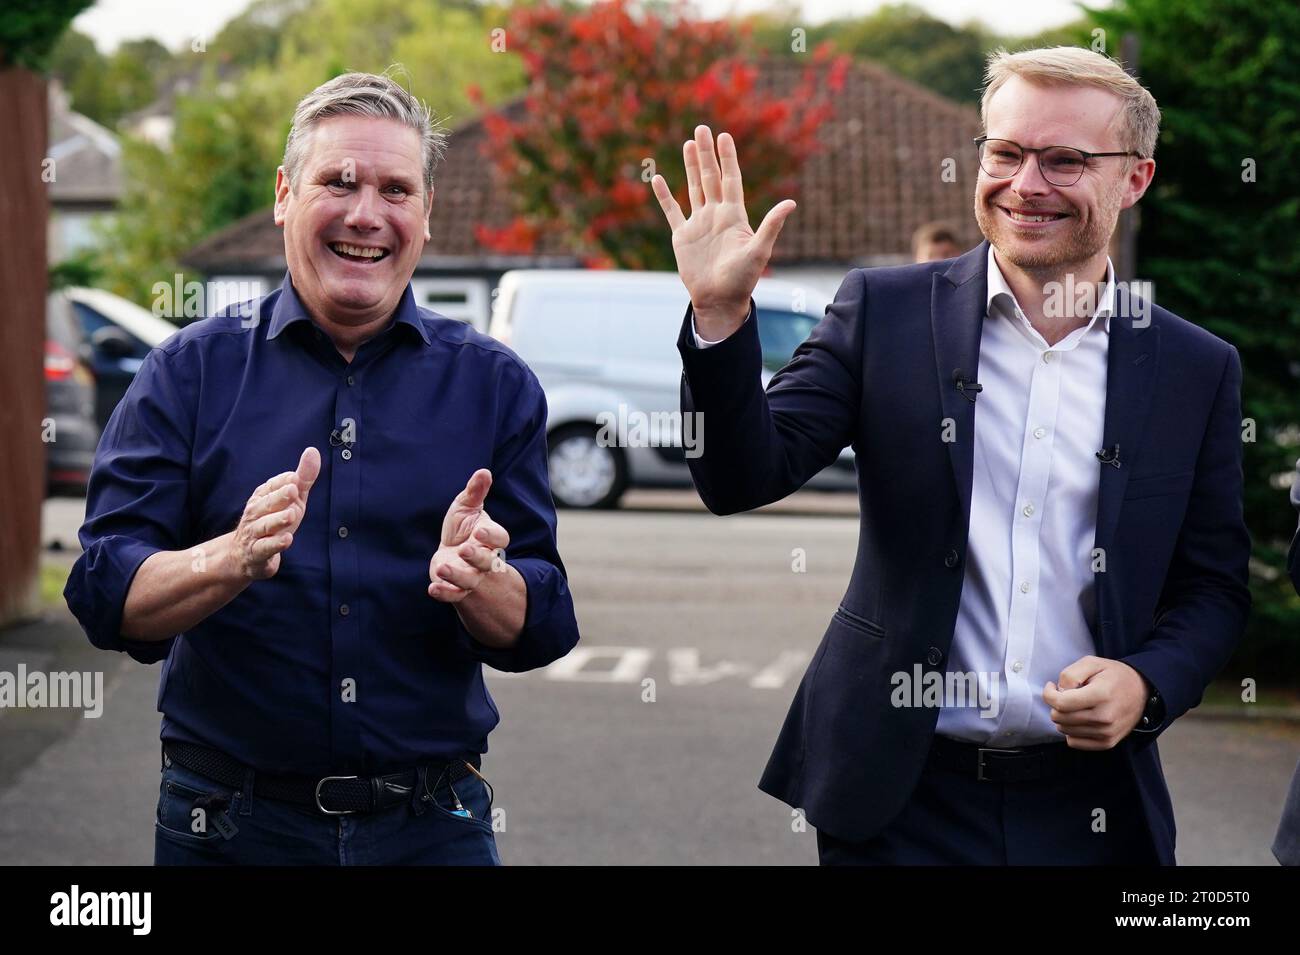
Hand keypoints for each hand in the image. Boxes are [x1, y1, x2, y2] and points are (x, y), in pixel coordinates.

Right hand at [229, 447, 319, 579]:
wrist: (245, 556)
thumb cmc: (273, 522)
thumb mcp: (291, 500)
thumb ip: (303, 478)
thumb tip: (313, 451)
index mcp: (263, 497)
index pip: (272, 486)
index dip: (283, 482)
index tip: (294, 477)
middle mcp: (256, 513)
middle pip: (266, 504)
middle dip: (279, 497)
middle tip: (293, 490)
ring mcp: (255, 534)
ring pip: (265, 525)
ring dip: (277, 520)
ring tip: (292, 515)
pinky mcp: (257, 554)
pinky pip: (265, 548)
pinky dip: (275, 544)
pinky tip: (287, 539)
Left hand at [428, 469, 510, 603]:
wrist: (451, 552)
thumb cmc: (462, 527)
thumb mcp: (466, 507)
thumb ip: (475, 492)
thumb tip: (484, 471)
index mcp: (490, 539)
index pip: (500, 539)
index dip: (491, 537)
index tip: (479, 532)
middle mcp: (484, 559)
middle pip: (488, 562)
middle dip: (477, 557)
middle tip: (464, 550)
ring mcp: (470, 575)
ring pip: (469, 580)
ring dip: (457, 576)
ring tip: (442, 568)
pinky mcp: (455, 587)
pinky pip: (453, 594)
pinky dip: (444, 593)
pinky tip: (432, 588)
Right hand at [650, 124, 796, 339]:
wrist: (719, 299)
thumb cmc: (742, 279)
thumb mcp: (759, 250)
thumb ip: (771, 225)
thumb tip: (791, 203)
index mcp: (734, 215)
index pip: (731, 179)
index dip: (728, 158)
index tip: (725, 136)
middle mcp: (716, 215)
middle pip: (711, 177)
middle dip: (706, 154)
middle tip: (702, 129)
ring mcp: (698, 224)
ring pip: (694, 188)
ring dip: (690, 167)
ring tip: (688, 144)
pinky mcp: (682, 236)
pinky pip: (672, 211)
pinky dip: (664, 196)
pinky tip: (658, 179)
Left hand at [1043, 656, 1148, 749]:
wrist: (1141, 691)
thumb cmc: (1113, 675)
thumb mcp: (1091, 663)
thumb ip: (1070, 675)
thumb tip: (1058, 692)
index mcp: (1101, 695)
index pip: (1061, 703)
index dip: (1049, 694)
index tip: (1052, 686)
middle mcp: (1105, 717)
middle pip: (1059, 718)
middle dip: (1055, 704)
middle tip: (1066, 694)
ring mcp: (1106, 733)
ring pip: (1064, 729)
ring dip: (1063, 717)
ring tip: (1076, 705)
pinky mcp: (1107, 743)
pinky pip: (1073, 742)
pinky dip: (1071, 730)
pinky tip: (1080, 718)